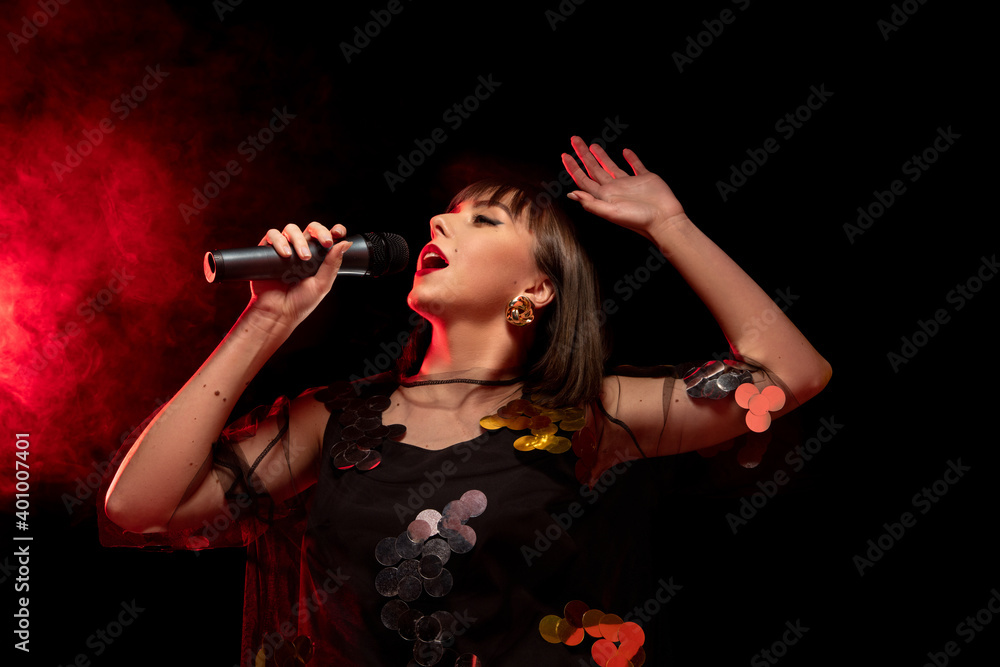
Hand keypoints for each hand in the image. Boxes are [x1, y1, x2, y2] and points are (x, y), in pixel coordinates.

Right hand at [248, 222, 351, 326]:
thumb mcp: (322, 284)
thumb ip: (332, 264)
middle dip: (319, 231)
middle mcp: (301, 250)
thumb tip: (345, 243)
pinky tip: (285, 255)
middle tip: (325, 243)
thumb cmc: (301, 302)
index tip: (338, 232)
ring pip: (291, 229)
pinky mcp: (267, 251)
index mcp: (316, 256)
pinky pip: (272, 235)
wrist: (278, 312)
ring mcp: (284, 249)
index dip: (333, 230)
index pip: (325, 236)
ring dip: (299, 239)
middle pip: (310, 228)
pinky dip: (279, 241)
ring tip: (302, 257)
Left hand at [561, 136, 687, 239]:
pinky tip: (625, 152)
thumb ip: (591, 203)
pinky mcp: (645, 179)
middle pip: (594, 169)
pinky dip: (631, 158)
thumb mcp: (611, 212)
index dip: (573, 167)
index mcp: (604, 196)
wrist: (664, 220)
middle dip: (583, 155)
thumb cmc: (639, 220)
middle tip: (575, 139)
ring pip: (611, 166)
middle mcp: (614, 189)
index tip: (564, 154)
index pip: (584, 179)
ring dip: (601, 156)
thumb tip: (571, 194)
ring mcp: (629, 184)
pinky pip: (636, 165)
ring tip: (592, 145)